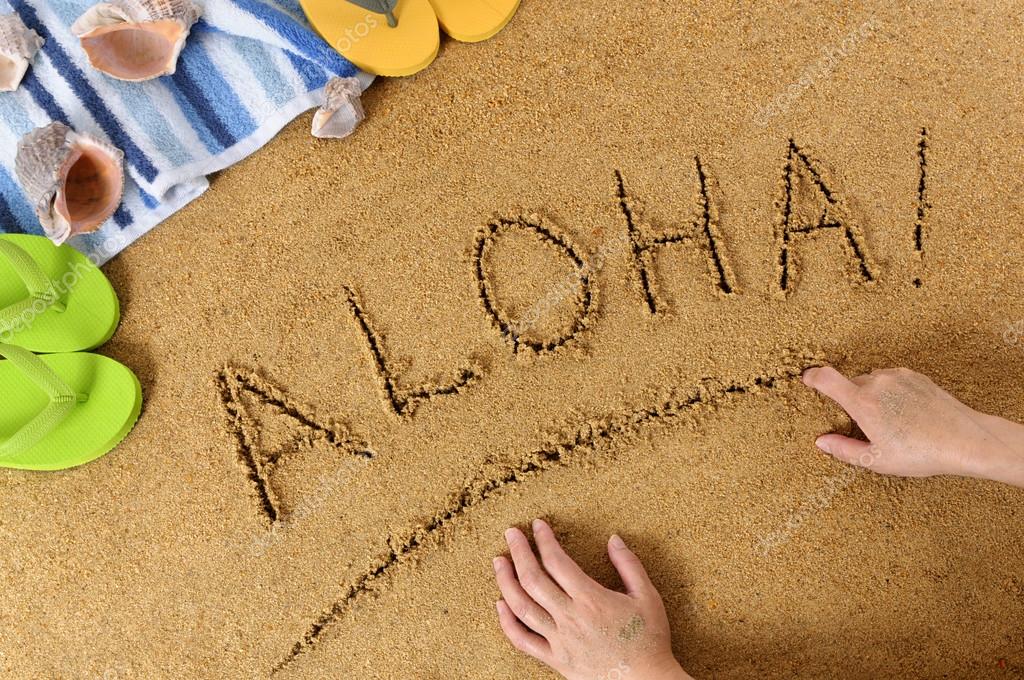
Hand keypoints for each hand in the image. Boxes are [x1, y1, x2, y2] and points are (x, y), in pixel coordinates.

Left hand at [493, 519, 691, 679]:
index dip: (544, 540)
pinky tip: (500, 604)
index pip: (557, 562)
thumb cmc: (649, 639)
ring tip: (499, 562)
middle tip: (511, 534)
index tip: (538, 525)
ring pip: (522, 607)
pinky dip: (507, 622)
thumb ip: (629, 565)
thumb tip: (613, 538)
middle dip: (519, 552)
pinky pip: (523, 641)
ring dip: (506, 581)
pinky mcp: (555, 660)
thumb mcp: (647, 596)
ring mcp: (559, 641)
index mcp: (591, 599)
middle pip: (533, 579)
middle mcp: (570, 618)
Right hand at [802, 366, 1023, 483]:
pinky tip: (905, 413)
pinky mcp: (915, 376)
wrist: (965, 440)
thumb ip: (843, 450)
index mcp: (863, 403)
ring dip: (871, 395)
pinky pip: (892, 379)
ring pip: (871, 381)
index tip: (806, 380)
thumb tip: (820, 442)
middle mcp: (877, 382)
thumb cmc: (920, 453)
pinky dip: (890, 392)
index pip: (826, 379)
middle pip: (850, 384)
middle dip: (850, 399)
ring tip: (889, 420)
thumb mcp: (877, 460)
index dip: (811, 377)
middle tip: (863, 424)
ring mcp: (898, 377)